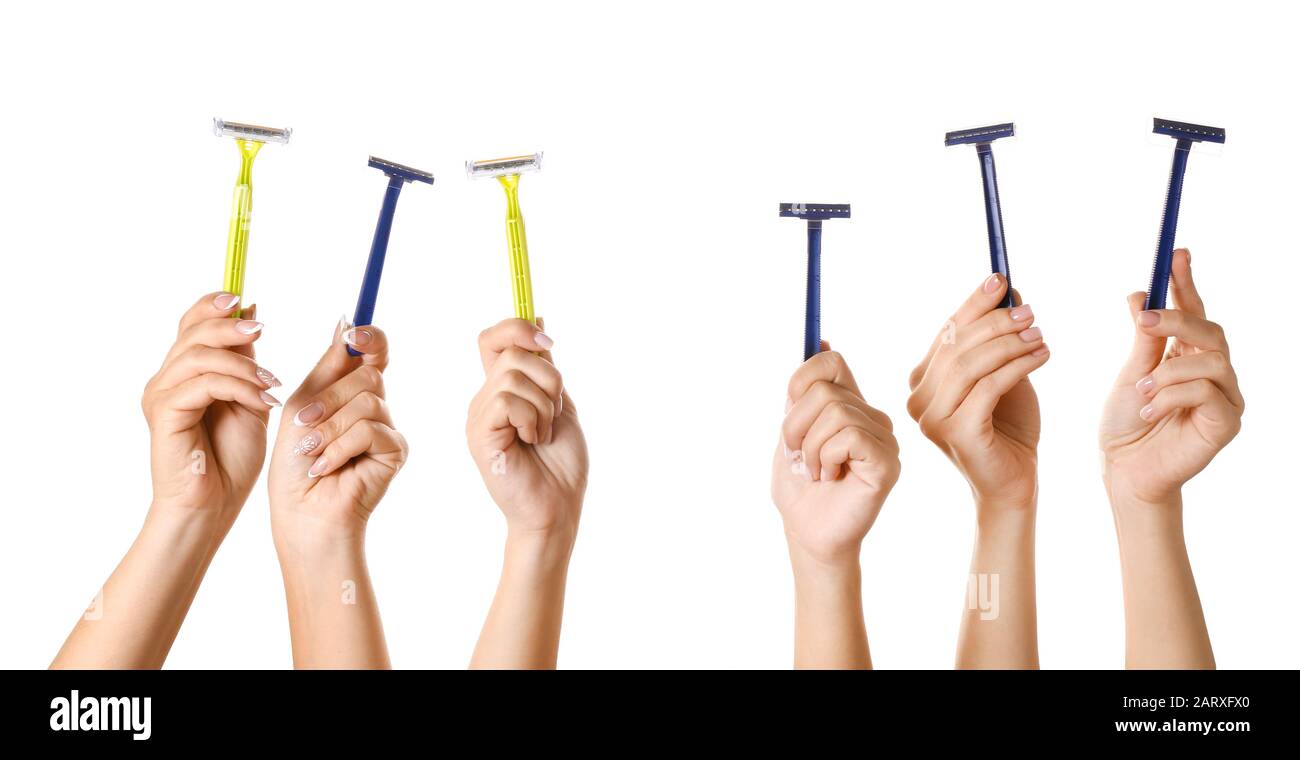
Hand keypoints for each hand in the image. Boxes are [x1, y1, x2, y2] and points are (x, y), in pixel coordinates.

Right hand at [141, 292, 278, 527]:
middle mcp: (166, 380)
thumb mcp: (249, 398)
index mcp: (185, 372)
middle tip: (263, 331)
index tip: (243, 301)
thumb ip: (246, 361)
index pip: (190, 323)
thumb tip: (251, 313)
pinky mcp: (164, 414)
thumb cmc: (232, 458)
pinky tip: (264, 400)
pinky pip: (204, 384)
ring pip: (198, 355)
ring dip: (243, 364)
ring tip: (272, 382)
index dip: (213, 305)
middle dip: (230, 326)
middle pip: (192, 331)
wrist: (214, 504)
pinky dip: (239, 387)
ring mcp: (161, 396)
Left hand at [269, 322, 407, 544]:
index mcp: (351, 390)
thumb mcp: (302, 405)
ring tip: (310, 451)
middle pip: (368, 374)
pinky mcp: (396, 450)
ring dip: (329, 426)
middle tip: (302, 423)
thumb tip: (346, 321)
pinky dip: (340, 447)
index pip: (374, 351)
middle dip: (329, 397)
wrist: (301, 513)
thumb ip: (328, 367)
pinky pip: (371, 429)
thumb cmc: (294, 465)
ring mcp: (387, 427)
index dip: (369, 337)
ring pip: (368, 400)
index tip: (353, 335)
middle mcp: (374, 405)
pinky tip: (326, 467)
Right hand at [466, 318, 586, 540]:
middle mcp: (485, 399)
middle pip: (512, 353)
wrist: (558, 508)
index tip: (548, 344)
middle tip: (554, 415)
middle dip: (549, 380)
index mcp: (503, 390)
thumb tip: (538, 320)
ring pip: (513, 376)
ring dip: (544, 406)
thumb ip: (546, 368)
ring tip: (542, 435)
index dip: (517, 328)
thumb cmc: (561, 464)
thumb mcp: (560, 404)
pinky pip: (507, 401)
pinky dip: (532, 418)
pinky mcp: (480, 435)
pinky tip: (532, 441)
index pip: (493, 339)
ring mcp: (479, 417)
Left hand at [772, 347, 899, 565]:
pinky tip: (831, 478)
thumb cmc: (799, 490)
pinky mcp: (886, 461)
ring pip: (833, 412)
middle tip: (799, 457)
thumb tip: (821, 339)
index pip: (830, 361)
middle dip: (795, 426)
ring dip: (808, 448)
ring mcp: (884, 438)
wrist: (807, 533)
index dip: (801, 378)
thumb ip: (803, 393)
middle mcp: (872, 417)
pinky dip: (825, 458)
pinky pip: (847, 436)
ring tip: (816, 472)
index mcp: (850, 405)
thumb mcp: (792, 432)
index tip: (789, 405)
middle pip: (824, 389)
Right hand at [906, 274, 1048, 511]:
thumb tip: (1008, 291)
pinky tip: (1042, 357)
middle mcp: (918, 399)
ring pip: (970, 364)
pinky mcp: (957, 432)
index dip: (973, 303)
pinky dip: (1017, 366)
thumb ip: (997, 341)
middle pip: (956, 345)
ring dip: (1009, 343)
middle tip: (1031, 312)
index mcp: (923, 382)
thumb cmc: (1008, 429)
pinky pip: (988, 387)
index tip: (1000, 278)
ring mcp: (932, 418)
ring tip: (1040, 335)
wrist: (1013, 481)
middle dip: (996, 322)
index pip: (946, 332)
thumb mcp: (1003, 375)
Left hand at [1100, 249, 1243, 505]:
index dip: (1187, 282)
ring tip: (1139, 390)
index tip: (1175, 253)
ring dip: (1166, 371)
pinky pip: (1206, 393)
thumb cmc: (1125, 426)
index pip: (1195, 312)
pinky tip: (1148, 412)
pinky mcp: (1227, 423)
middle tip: (1142, 319)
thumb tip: (1143, 293)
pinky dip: (1169, 397)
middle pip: (1210, 329)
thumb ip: (1144, 338)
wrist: (1123, 473)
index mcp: (1188, 357)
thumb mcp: (1131, 373)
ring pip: (1210, 360)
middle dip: (1177, 318)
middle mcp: (1214, 374)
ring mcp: (1225, 398)